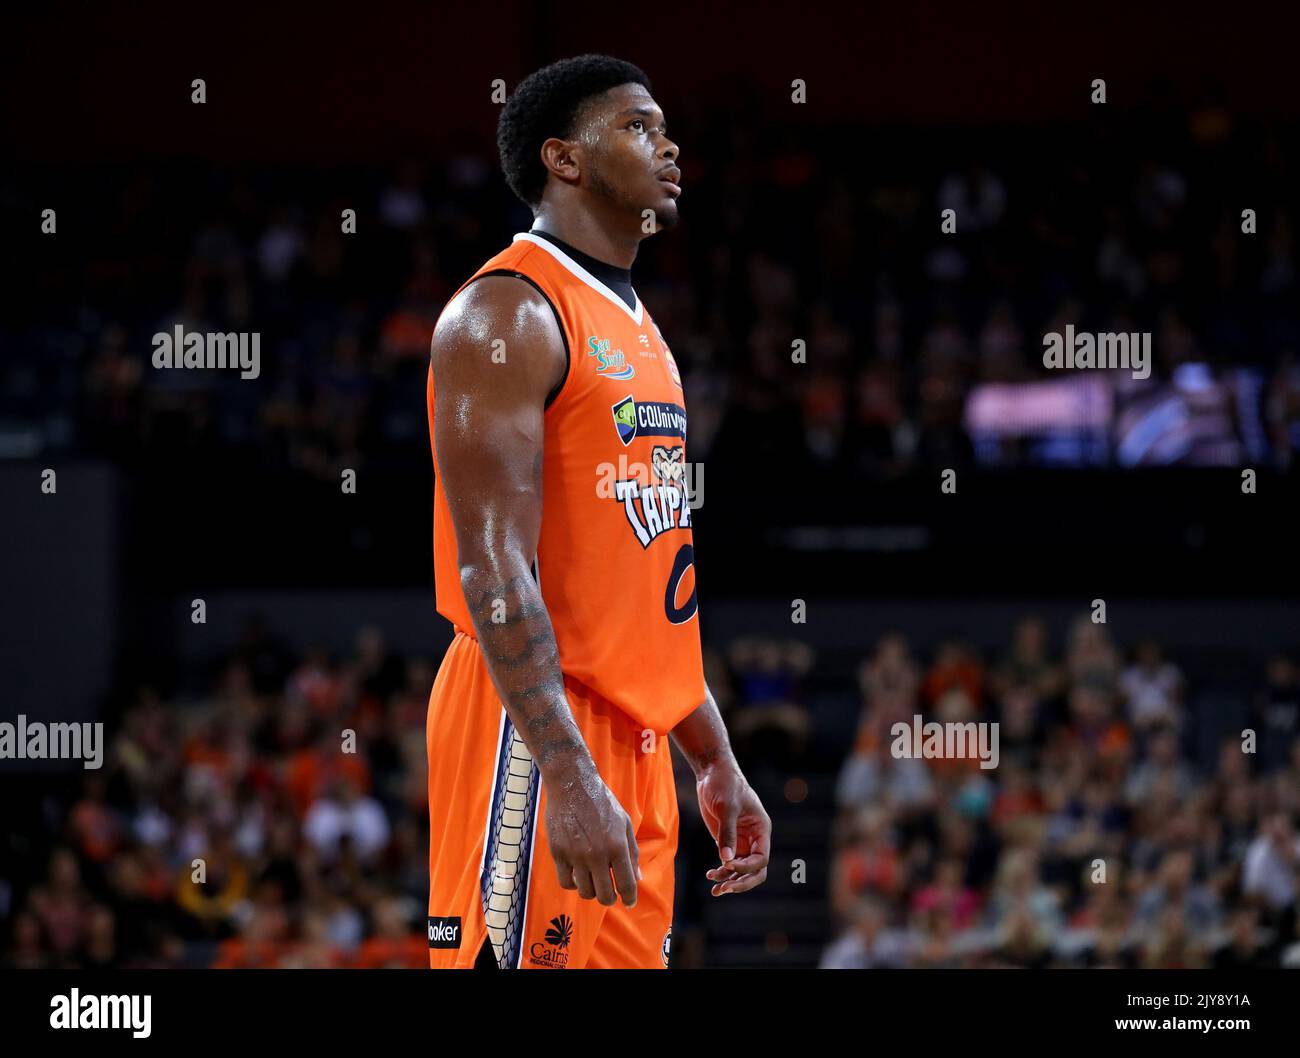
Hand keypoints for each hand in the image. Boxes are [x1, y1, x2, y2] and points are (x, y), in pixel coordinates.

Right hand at [544, 761, 639, 906]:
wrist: (572, 784)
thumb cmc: (602, 802)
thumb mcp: (624, 823)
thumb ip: (632, 852)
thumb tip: (637, 878)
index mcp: (617, 846)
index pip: (626, 884)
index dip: (629, 898)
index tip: (629, 902)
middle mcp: (597, 854)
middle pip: (604, 895)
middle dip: (610, 899)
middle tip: (610, 894)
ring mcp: (575, 855)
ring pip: (585, 892)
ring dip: (591, 891)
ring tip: (593, 881)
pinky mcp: (558, 853)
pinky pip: (566, 882)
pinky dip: (573, 884)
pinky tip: (578, 875)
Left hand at [696, 763, 770, 894]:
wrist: (712, 773)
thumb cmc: (724, 784)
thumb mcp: (726, 807)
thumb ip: (727, 832)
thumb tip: (726, 860)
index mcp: (761, 830)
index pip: (761, 859)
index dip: (747, 868)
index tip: (728, 866)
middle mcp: (754, 838)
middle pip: (755, 870)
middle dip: (742, 882)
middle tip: (725, 889)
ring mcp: (741, 840)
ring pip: (741, 870)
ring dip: (730, 881)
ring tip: (715, 890)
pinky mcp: (728, 840)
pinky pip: (729, 863)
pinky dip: (721, 872)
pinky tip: (710, 876)